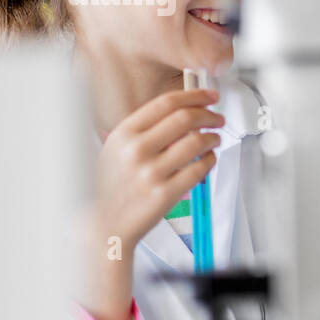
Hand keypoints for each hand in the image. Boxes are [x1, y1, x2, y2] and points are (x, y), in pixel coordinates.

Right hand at [86, 88, 223, 248]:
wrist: (102, 224)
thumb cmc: (111, 186)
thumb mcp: (115, 149)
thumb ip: (144, 129)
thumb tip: (184, 109)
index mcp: (124, 134)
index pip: (166, 103)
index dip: (194, 95)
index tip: (209, 96)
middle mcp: (136, 150)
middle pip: (186, 118)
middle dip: (209, 114)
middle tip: (217, 117)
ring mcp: (151, 173)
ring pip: (197, 142)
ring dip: (213, 137)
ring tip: (214, 139)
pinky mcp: (165, 194)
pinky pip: (199, 169)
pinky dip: (210, 159)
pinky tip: (208, 158)